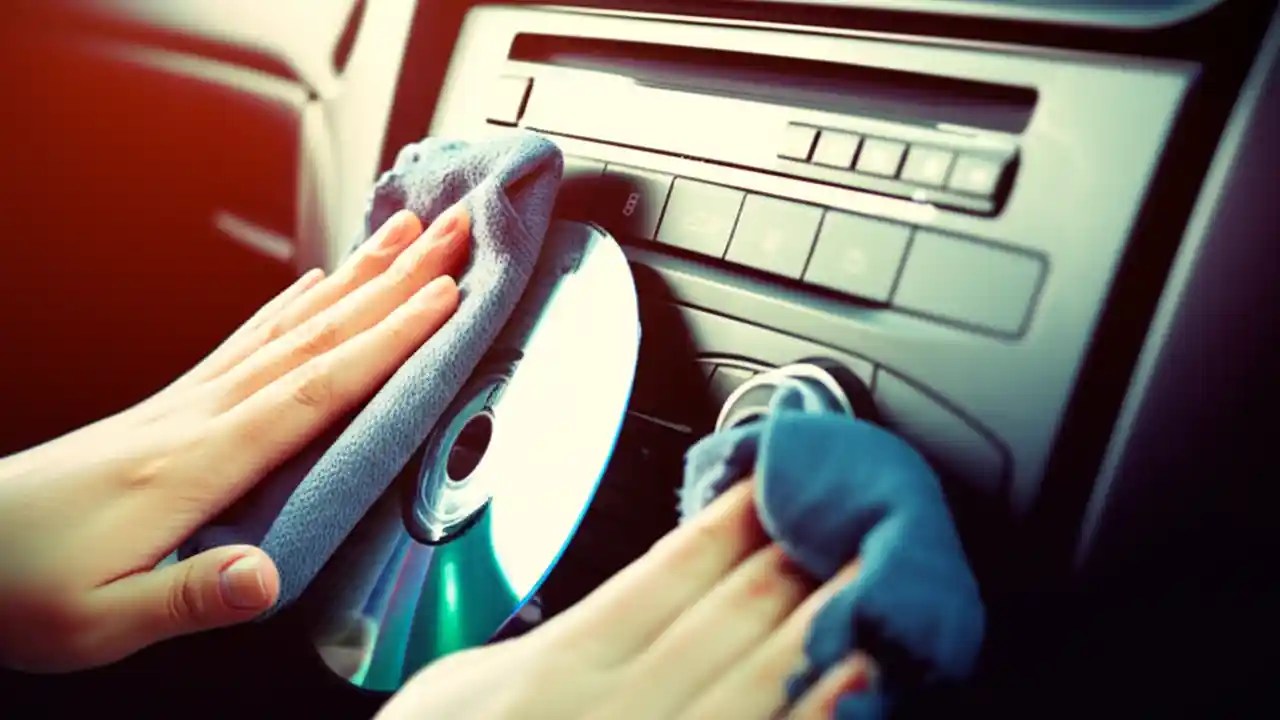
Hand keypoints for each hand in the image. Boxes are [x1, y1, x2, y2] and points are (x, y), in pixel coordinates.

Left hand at [0, 205, 469, 672]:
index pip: (313, 390)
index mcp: (197, 463)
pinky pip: (248, 340)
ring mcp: (187, 402)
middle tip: (453, 231)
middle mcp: (200, 415)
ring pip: (291, 326)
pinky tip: (318, 283)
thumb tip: (268, 579)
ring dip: (357, 276)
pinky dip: (292, 305)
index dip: (387, 343)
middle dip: (393, 279)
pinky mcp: (174, 406)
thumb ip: (190, 596)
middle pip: (318, 336)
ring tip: (405, 233)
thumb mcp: (101, 619)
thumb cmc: (24, 586)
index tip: (445, 298)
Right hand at [376, 482, 878, 719]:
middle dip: (792, 555)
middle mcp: (614, 713)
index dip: (732, 522)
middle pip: (725, 616)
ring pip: (757, 679)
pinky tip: (857, 678)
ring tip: (873, 570)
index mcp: (556, 672)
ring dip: (821, 620)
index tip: (775, 477)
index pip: (667, 575)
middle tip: (850, 501)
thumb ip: (546, 641)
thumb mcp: (459, 690)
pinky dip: (815, 715)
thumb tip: (624, 599)